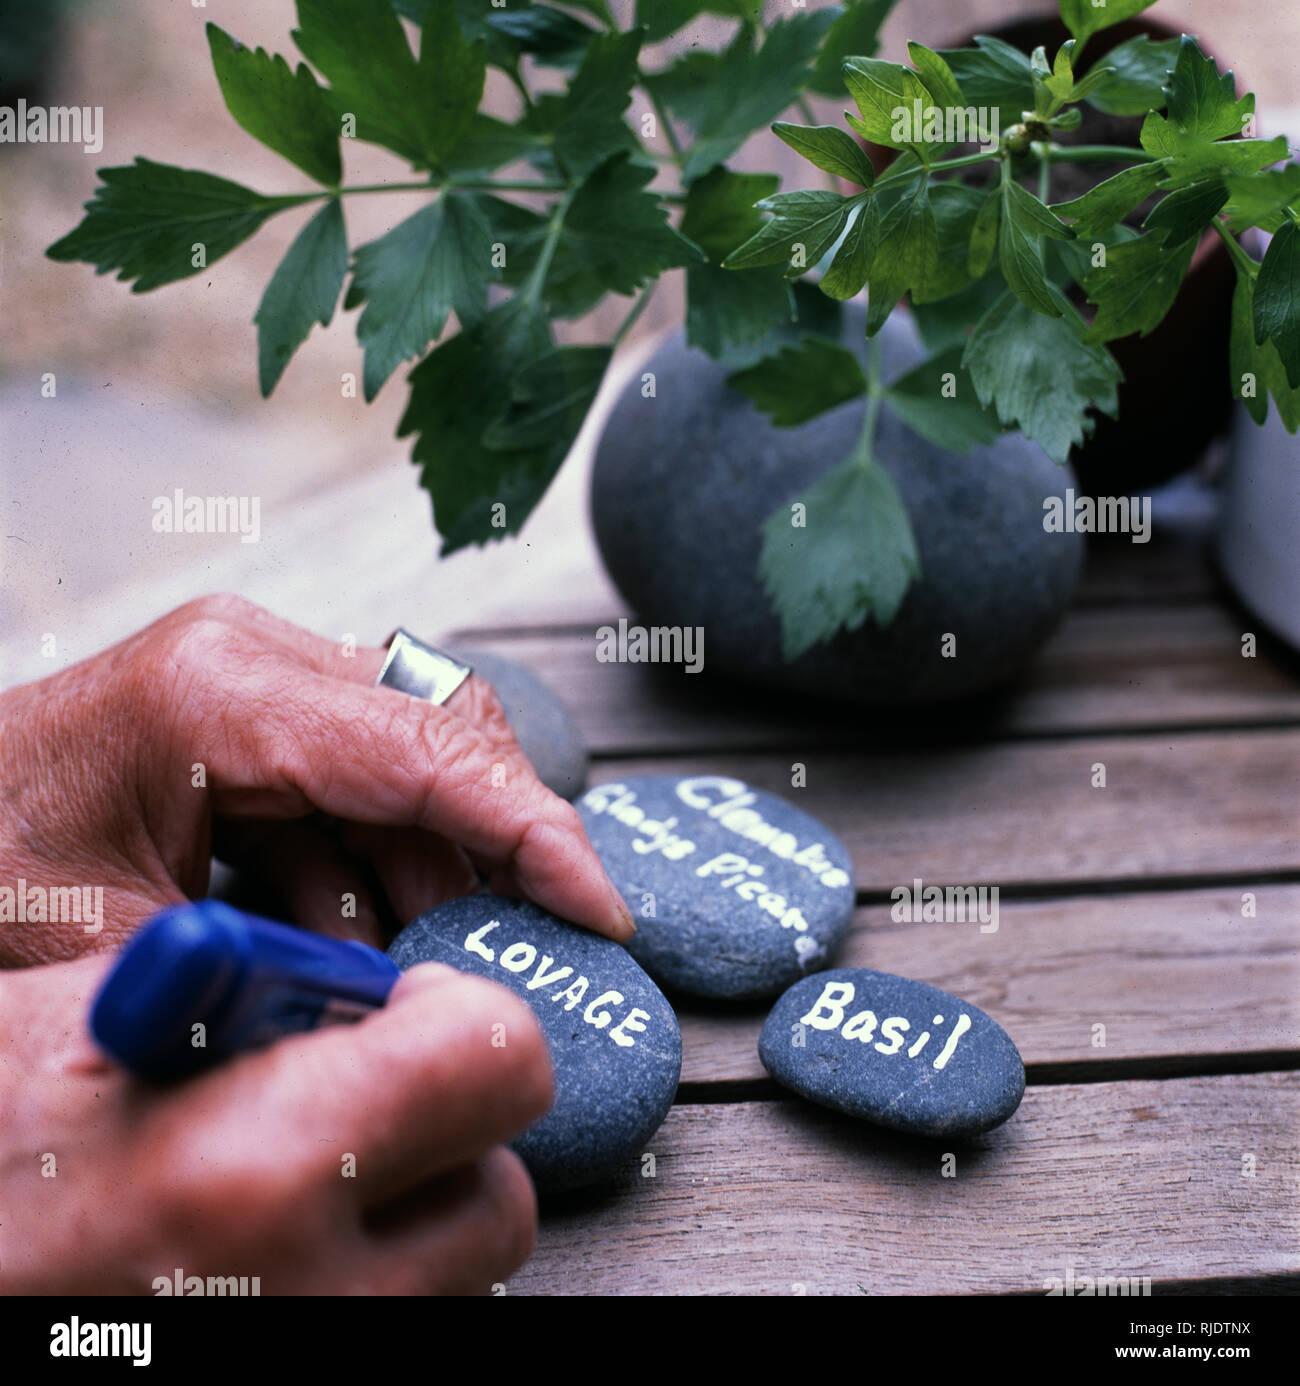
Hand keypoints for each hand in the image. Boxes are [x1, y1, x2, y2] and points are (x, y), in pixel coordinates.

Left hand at [0, 595, 632, 964]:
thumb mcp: (122, 947)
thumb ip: (274, 977)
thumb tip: (405, 1016)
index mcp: (224, 693)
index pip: (435, 754)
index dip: (536, 837)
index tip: (599, 913)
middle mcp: (258, 654)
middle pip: (447, 738)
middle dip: (486, 855)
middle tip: (487, 953)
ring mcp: (262, 669)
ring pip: (418, 762)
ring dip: (416, 873)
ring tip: (365, 960)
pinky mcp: (261, 704)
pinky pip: (365, 778)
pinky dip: (370, 862)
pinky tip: (325, 925)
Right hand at [0, 954, 551, 1293]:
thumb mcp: (70, 1030)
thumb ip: (246, 992)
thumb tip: (357, 985)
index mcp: (253, 1166)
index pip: (498, 1061)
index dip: (465, 1014)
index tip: (413, 1007)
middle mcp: (305, 1297)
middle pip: (499, 1195)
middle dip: (447, 1131)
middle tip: (363, 1098)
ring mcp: (306, 1367)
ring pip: (456, 1279)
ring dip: (410, 1216)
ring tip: (303, 1181)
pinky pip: (398, 1321)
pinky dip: (364, 1278)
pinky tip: (275, 1248)